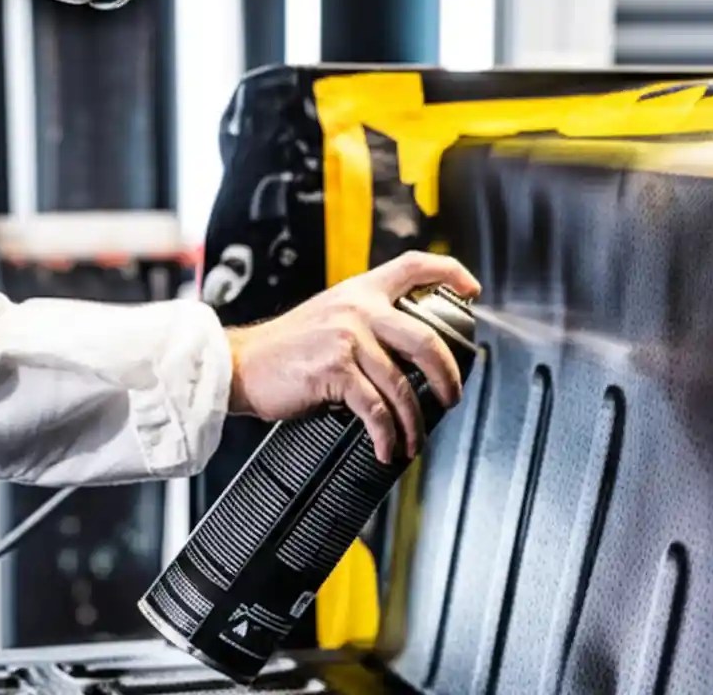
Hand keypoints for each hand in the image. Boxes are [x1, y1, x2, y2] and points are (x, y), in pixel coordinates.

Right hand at [226, 252, 480, 462]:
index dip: (449, 273)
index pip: (414, 266)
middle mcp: (358, 309)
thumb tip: (409, 352)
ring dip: (414, 421)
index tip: (472, 291)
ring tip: (415, 439)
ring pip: (402, 385)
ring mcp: (348, 339)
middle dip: (448, 376)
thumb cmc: (285, 348)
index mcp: (361, 291)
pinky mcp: (334, 370)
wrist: (240, 363)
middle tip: (452, 397)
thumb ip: (367, 321)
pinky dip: (387, 434)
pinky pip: (375, 409)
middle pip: (426, 339)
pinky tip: (387, 446)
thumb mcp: (330, 317)